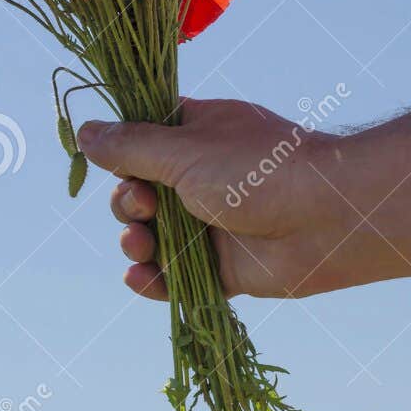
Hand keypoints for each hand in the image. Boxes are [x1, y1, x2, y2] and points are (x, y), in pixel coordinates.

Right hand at [77, 98, 367, 299]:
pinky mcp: (222, 265)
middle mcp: (200, 175)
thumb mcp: (183, 150)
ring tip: (141, 243)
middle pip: (138, 190)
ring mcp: (211, 221)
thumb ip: (131, 146)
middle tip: (142, 205)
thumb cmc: (257, 168)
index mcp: (195, 133)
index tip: (101, 159)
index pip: (141, 137)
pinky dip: (153, 278)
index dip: (118, 151)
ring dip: (135, 240)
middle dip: (126, 202)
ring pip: (153, 235)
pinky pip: (175, 275)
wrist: (326, 218)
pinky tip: (140, 276)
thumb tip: (84, 131)